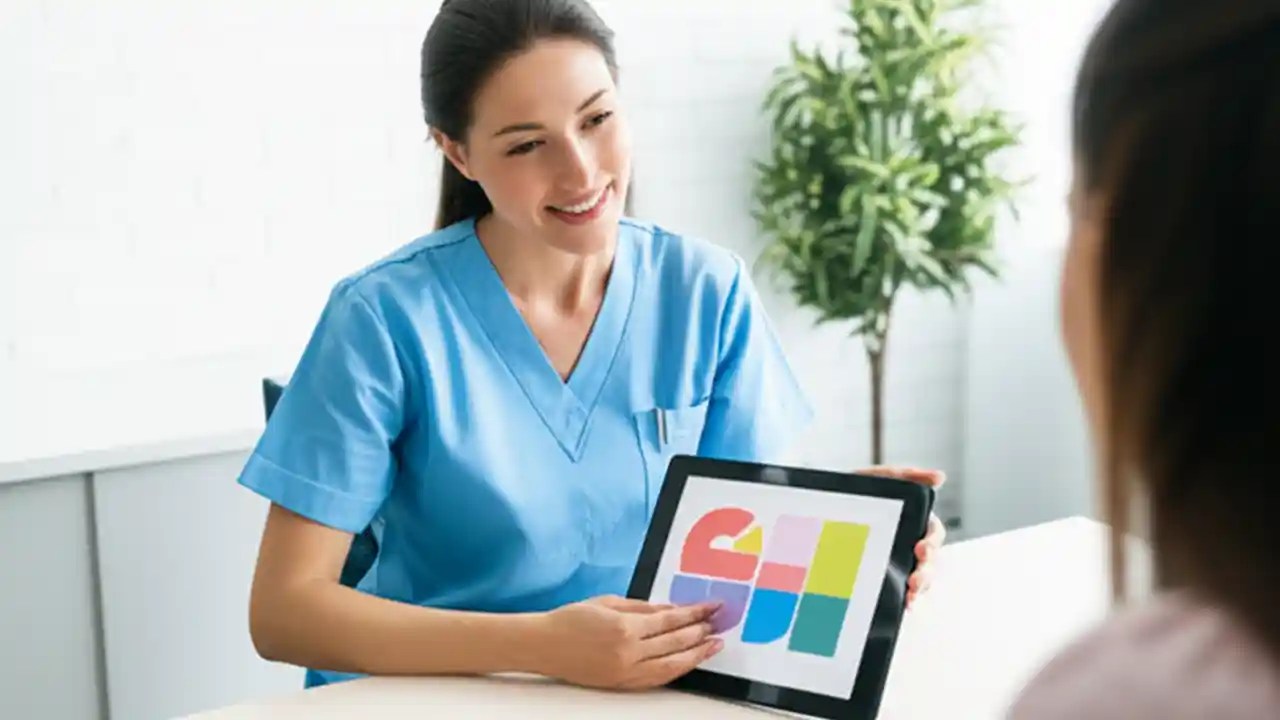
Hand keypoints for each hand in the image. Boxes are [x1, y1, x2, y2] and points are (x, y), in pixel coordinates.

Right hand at [535, 595, 723, 689]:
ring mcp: (626, 671)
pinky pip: (656, 679)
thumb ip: (643, 607)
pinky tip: (688, 662)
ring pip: (672, 666)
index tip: (711, 607)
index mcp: (625, 626)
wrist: (544, 645)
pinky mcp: (622, 684)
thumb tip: (671, 609)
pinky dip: (676, 670)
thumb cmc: (571, 619)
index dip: (695, 613)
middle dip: (700, 632)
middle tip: (718, 623)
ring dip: (696, 655)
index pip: (671, 620)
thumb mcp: (608, 602)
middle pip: (675, 642)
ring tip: (713, 646)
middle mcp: (629, 651)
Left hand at [855, 466, 946, 608]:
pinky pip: (896, 593)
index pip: (933, 535)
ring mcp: (894, 563)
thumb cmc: (854, 490)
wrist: (818, 507)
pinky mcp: (878, 578)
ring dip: (919, 590)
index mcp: (913, 521)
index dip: (932, 544)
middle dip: (926, 574)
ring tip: (911, 598)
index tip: (921, 550)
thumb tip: (940, 477)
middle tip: (914, 582)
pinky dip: (902, 601)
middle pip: (928, 563)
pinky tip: (902, 607)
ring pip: (917, 581)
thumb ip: (908, 476)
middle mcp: (907, 544)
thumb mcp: (879, 479)